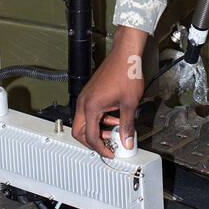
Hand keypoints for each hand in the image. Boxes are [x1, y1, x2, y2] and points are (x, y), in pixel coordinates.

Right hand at [72, 27, 147, 158]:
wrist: (125, 55)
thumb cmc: (125, 73)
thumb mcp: (129, 104)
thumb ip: (127, 126)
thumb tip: (127, 140)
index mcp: (91, 106)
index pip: (90, 136)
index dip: (100, 148)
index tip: (109, 153)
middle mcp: (85, 101)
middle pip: (79, 131)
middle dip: (93, 142)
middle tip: (106, 147)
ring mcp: (86, 96)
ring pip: (84, 121)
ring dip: (97, 130)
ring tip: (113, 132)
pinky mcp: (91, 93)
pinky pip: (89, 112)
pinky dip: (99, 120)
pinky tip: (113, 119)